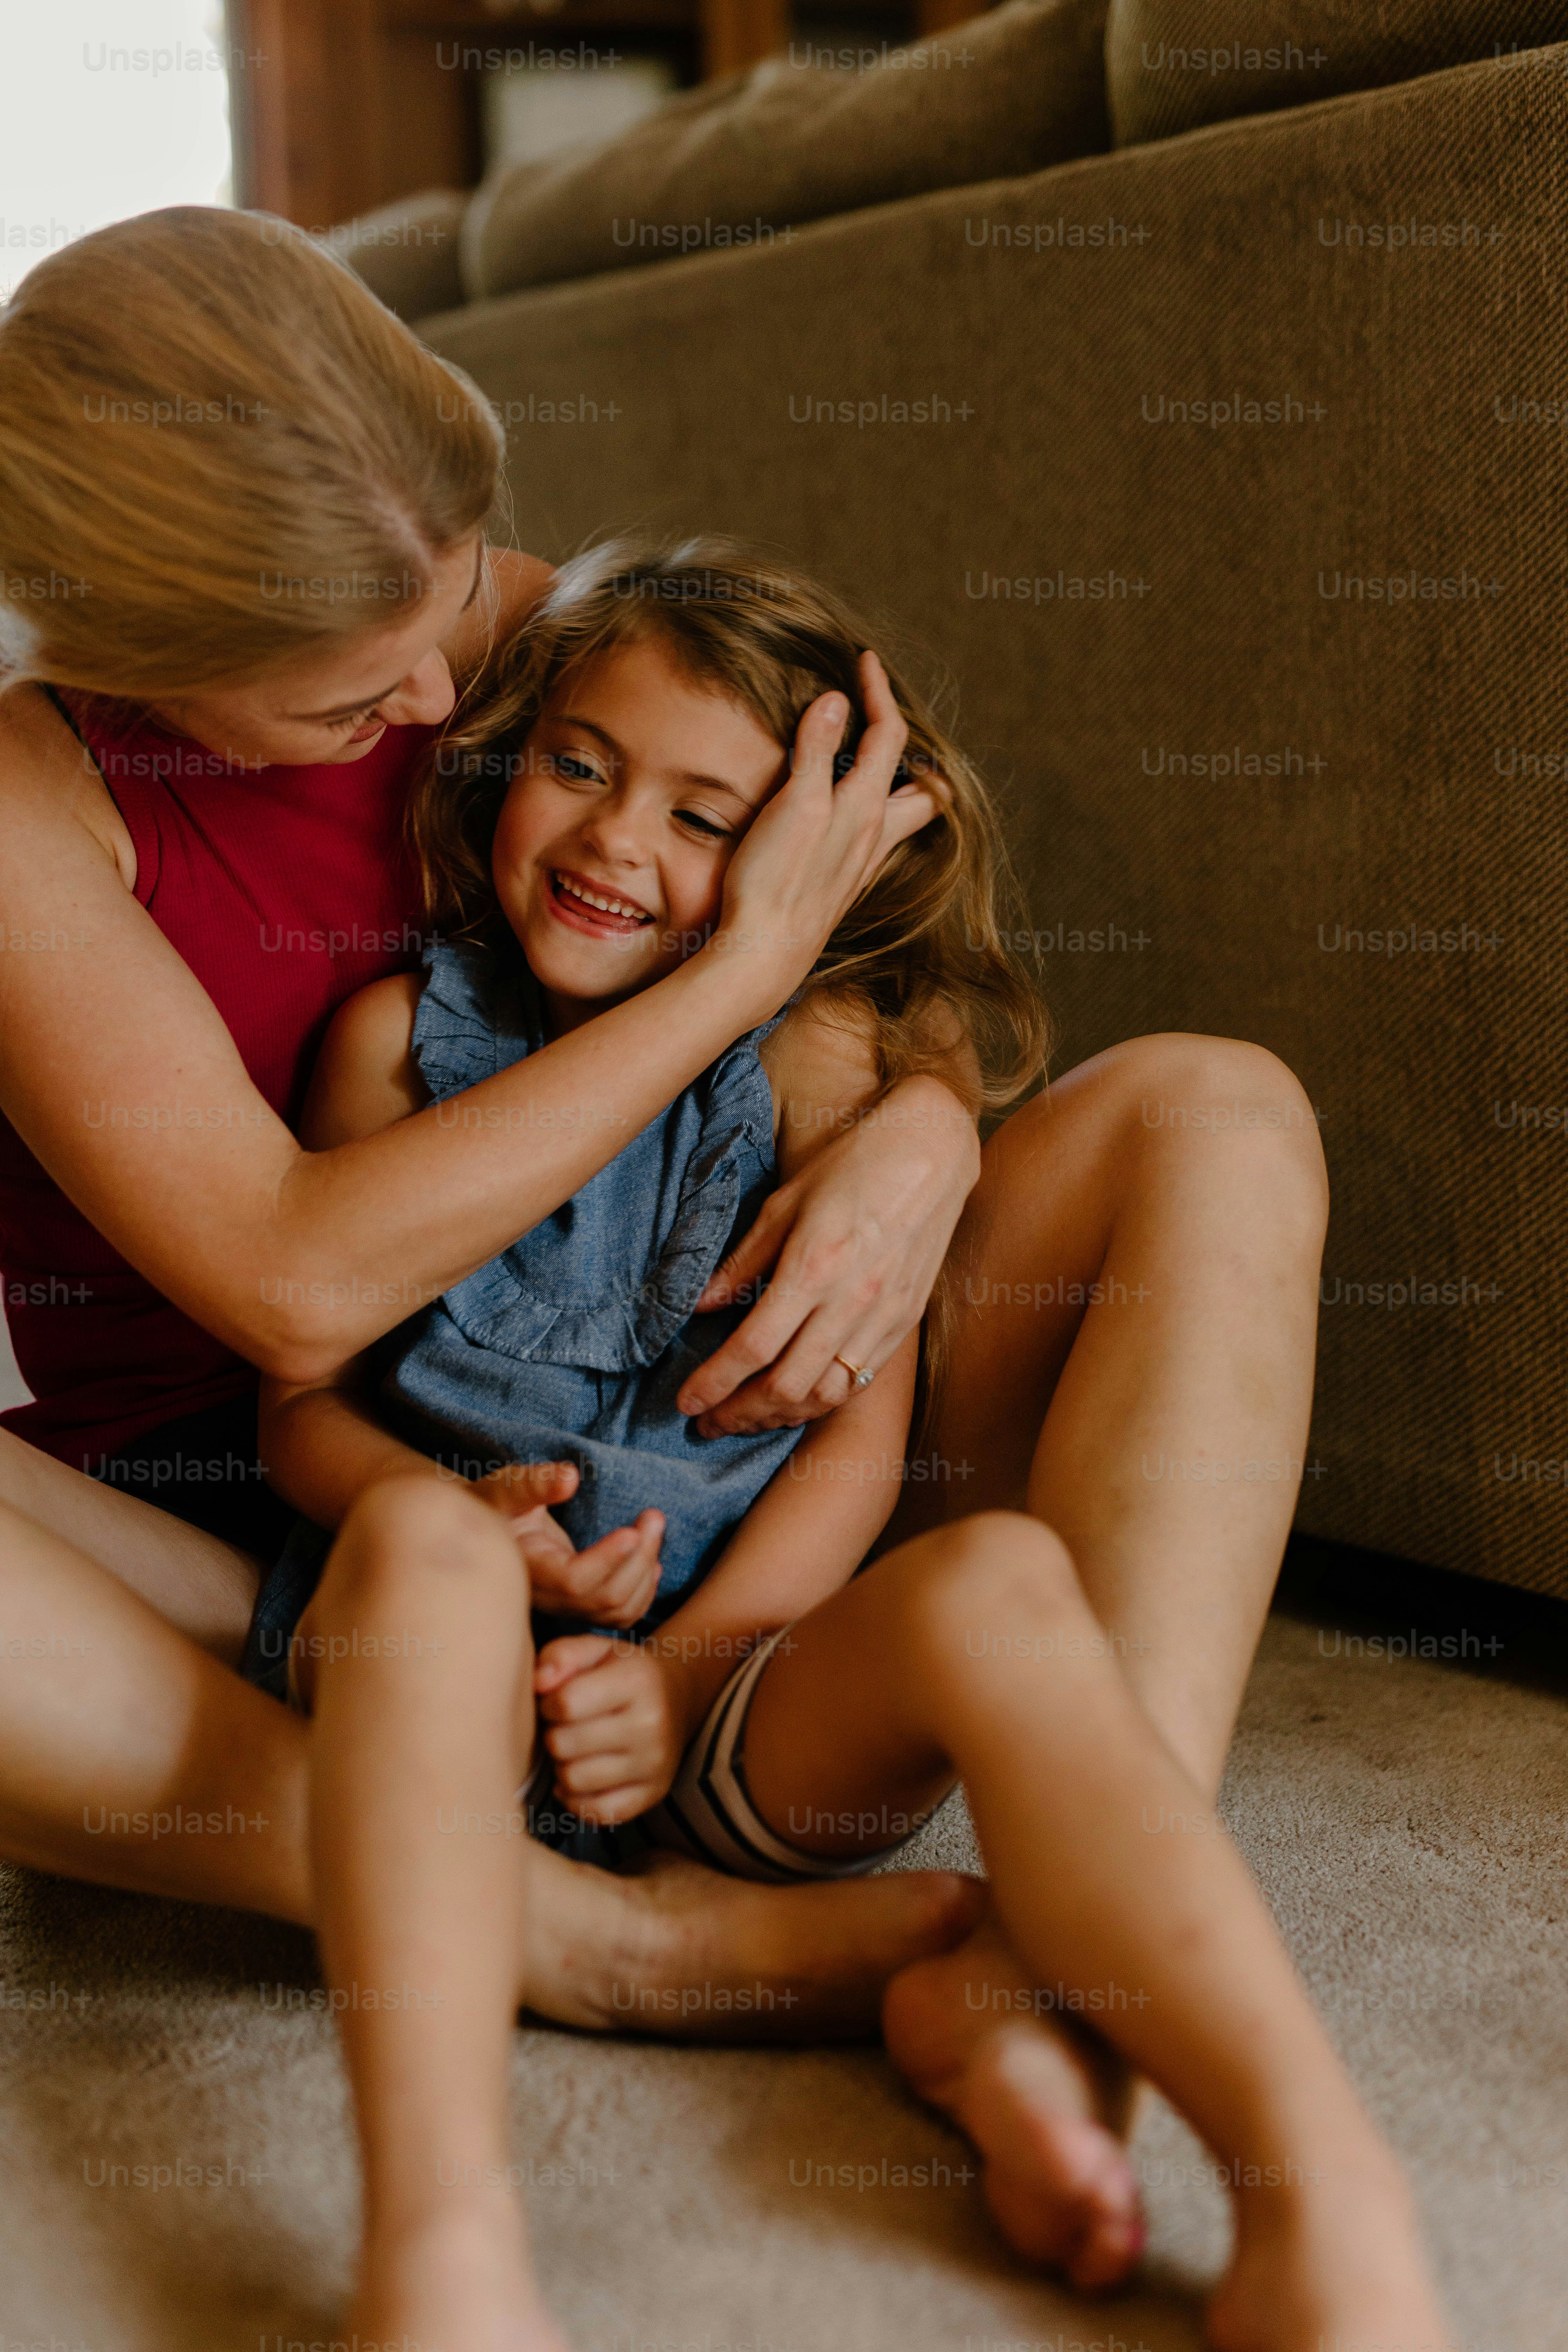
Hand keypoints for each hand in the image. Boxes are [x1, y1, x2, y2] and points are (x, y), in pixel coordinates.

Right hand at [477, 1462, 663, 1627]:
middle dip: (638, 1558)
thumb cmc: (496, 1505)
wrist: (491, 1530)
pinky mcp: (580, 1606)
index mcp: (529, 1569)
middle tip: (654, 1516)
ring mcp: (566, 1607)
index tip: (633, 1530)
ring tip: (654, 1528)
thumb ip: (533, 1483)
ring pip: (617, 1611)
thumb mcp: (506, 1488)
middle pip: (603, 1598)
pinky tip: (653, 1563)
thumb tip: (570, 1477)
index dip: (607, 1560)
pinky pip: (619, 1615)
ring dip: (646, 1572)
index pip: (573, 1580)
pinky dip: (644, 1593)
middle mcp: (548, 1597)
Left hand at [534, 1634, 689, 1823]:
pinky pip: (595, 1812)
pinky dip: (577, 1798)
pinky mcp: (653, 1794)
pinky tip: (582, 1774)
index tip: (555, 1701)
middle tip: (565, 1727)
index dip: (547, 1704)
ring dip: (563, 1766)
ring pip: (573, 1780)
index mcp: (637, 1680)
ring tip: (574, 1749)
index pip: (565, 1704)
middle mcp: (651, 1724)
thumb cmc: (622, 1671)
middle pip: (564, 1744)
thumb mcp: (595, 1649)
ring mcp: (655, 1764)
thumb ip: (561, 1655)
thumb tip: (539, 1683)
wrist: (676, 1696)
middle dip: (553, 1734)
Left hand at [676, 1075, 978, 1434]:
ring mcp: (884, 1316)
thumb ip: (742, 1261)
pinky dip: (820, 1399)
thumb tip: (699, 1306)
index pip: (753, 1347)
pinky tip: (794, 1399)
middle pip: (787, 1385)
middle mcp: (851, 1300)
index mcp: (813, 1266)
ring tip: (747, 1418)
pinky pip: (859, 1380)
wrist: (930, 1152)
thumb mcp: (784, 1202)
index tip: (685, 1403)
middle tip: (708, 1422)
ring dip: (780, 1416)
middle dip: (740, 1413)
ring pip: (826, 1394)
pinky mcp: (905, 1321)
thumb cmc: (852, 1166)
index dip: (714, 1383)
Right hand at [710, 651, 940, 1009]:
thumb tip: (836, 700)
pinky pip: (876, 844)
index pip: (889, 735)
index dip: (879, 692)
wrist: (763, 953)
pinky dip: (874, 818)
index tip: (865, 661)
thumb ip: (816, 751)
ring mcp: (861, 865)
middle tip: (895, 728)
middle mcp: (875, 836)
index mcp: (867, 808)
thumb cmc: (776, 881)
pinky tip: (848, 821)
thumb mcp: (796, 805)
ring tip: (879, 767)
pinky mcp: (842, 887)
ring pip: (903, 820)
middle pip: (924, 790)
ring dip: (901, 788)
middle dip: (919, 755)